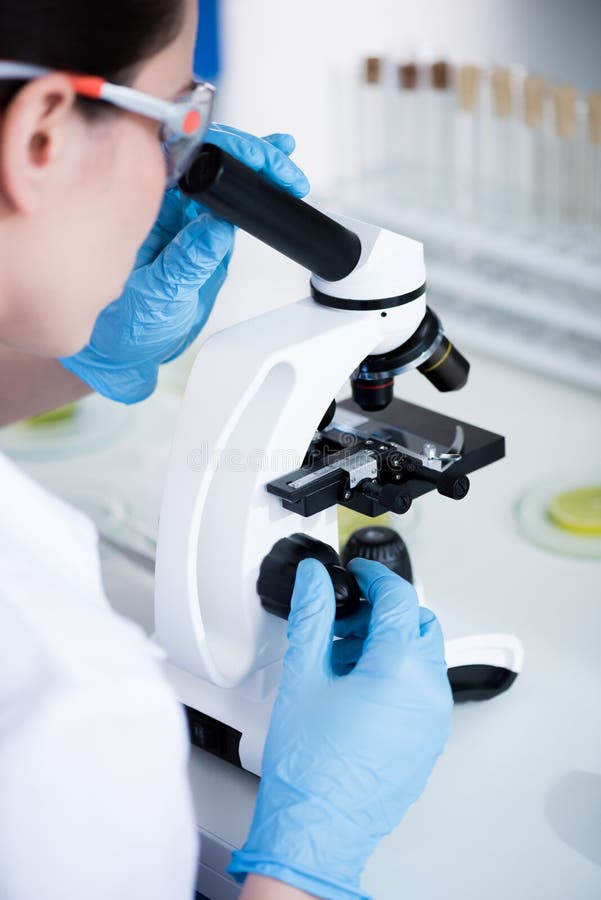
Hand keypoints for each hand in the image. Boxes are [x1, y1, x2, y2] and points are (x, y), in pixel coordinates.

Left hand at [59, 126, 309, 403]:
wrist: (133, 348)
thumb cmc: (126, 323)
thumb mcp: (159, 293)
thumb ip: (188, 260)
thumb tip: (217, 226)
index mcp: (139, 205)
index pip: (179, 159)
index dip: (217, 149)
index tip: (248, 159)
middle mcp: (162, 203)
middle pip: (207, 156)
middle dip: (247, 153)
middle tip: (280, 165)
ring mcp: (187, 215)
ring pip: (223, 171)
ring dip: (257, 161)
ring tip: (285, 162)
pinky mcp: (207, 231)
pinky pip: (233, 199)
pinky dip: (256, 182)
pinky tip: (276, 174)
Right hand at [229, 558, 451, 899]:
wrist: (318, 829)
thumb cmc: (309, 766)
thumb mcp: (303, 676)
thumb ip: (312, 615)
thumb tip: (316, 578)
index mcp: (400, 670)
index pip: (398, 598)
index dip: (374, 576)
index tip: (357, 572)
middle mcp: (429, 692)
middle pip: (418, 623)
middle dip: (384, 611)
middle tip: (346, 618)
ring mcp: (434, 719)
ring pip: (424, 655)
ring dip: (391, 642)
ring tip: (345, 656)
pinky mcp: (429, 739)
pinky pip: (424, 688)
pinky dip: (399, 673)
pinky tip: (359, 687)